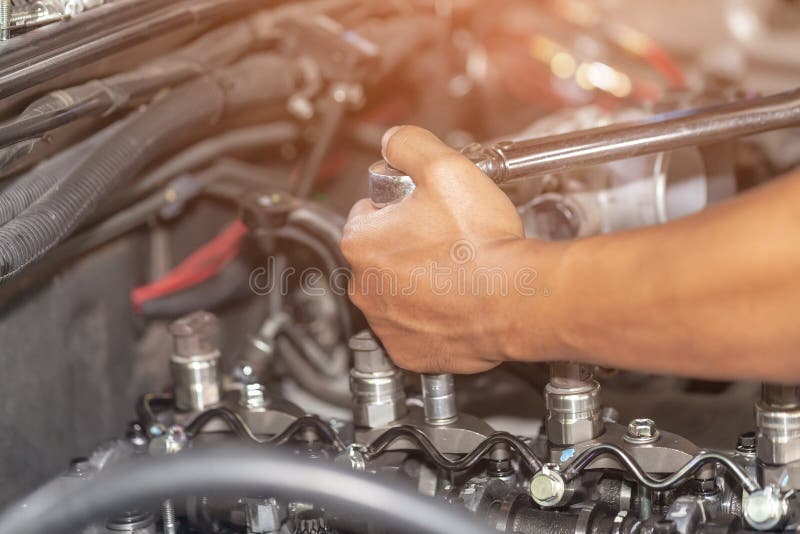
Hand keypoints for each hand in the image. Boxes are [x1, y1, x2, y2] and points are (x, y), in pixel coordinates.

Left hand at [340, 126, 559, 372]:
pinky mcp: (408, 351)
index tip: (425, 209)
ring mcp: (385, 323)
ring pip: (395, 292)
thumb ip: (409, 144)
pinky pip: (411, 329)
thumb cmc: (481, 243)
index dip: (400, 205)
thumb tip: (394, 140)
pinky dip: (428, 318)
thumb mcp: (444, 167)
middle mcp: (364, 287)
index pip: (368, 212)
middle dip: (407, 243)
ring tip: (455, 269)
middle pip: (380, 253)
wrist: (517, 298)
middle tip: (447, 237)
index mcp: (361, 241)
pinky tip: (454, 301)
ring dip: (417, 281)